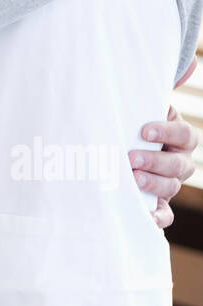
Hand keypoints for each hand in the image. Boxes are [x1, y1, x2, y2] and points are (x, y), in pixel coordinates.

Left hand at [131, 102, 198, 228]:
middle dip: (154, 161)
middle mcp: (181, 160)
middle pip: (177, 164)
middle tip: (132, 158)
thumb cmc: (135, 123)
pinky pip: (166, 213)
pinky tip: (146, 216)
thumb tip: (122, 88)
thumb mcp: (141, 111)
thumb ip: (138, 104)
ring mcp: (172, 182)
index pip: (183, 134)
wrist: (130, 143)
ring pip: (171, 187)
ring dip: (152, 183)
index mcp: (182, 137)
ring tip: (132, 179)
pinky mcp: (161, 201)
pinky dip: (158, 217)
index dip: (166, 132)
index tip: (144, 131)